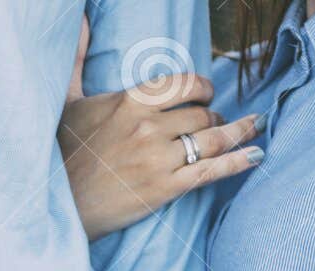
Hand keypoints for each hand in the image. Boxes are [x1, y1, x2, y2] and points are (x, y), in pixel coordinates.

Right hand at [61, 28, 262, 240]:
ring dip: (235, 133)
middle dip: (215, 119)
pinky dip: (239, 161)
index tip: (205, 97)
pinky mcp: (164, 189)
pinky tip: (258, 153)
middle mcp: (147, 126)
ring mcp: (158, 158)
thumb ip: (77, 60)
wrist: (57, 206)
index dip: (202, 89)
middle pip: (202, 115)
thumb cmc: (62, 156)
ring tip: (250, 130)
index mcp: (130, 101)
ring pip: (213, 139)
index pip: (184, 84)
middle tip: (217, 126)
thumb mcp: (67, 102)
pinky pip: (212, 170)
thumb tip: (80, 20)